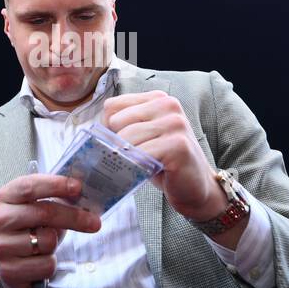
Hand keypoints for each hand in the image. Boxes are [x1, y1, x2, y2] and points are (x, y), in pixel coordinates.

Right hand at [0, 174, 99, 287]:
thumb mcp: (40, 209)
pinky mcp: (8, 270)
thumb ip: (57, 198)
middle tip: (94, 222)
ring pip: (47, 241)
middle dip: (74, 217)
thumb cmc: (31, 230)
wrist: (13, 264)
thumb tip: (84, 193)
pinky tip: (40, 261)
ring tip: (46, 246)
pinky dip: (50, 264)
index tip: (78, 187)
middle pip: (44, 213)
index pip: (29, 186)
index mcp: (5, 197)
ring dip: (55, 245)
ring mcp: (0, 246)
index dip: (55, 185)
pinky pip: (46, 264)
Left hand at [103, 91, 220, 221]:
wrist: (195, 188)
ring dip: (127, 158)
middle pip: (116, 121)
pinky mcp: (178, 144)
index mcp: (157, 98)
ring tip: (140, 166)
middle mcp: (168, 105)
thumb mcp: (143, 138)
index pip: (112, 106)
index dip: (108, 129)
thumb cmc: (165, 163)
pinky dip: (137, 166)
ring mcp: (175, 123)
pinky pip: (141, 154)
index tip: (120, 145)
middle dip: (117, 144)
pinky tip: (148, 171)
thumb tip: (93, 131)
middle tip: (131, 159)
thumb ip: (124, 126)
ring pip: (127, 138)